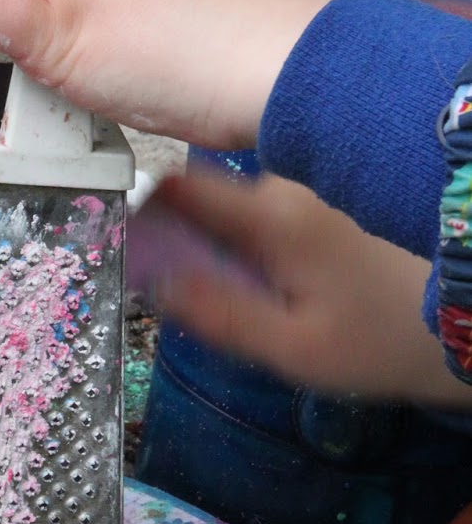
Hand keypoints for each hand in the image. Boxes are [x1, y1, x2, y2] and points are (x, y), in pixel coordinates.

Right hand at [147, 169, 471, 405]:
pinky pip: (293, 196)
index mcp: (272, 216)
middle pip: (216, 195)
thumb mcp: (293, 350)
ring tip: (282, 287)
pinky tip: (315, 268)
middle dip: (206, 238)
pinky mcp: (354, 179)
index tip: (133, 242)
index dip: (143, 212)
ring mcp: (329, 174)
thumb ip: (215, 313)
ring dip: (250, 235)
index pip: (175, 188)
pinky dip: (285, 228)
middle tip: (222, 291)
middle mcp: (296, 178)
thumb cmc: (389, 342)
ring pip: (256, 196)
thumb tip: (148, 282)